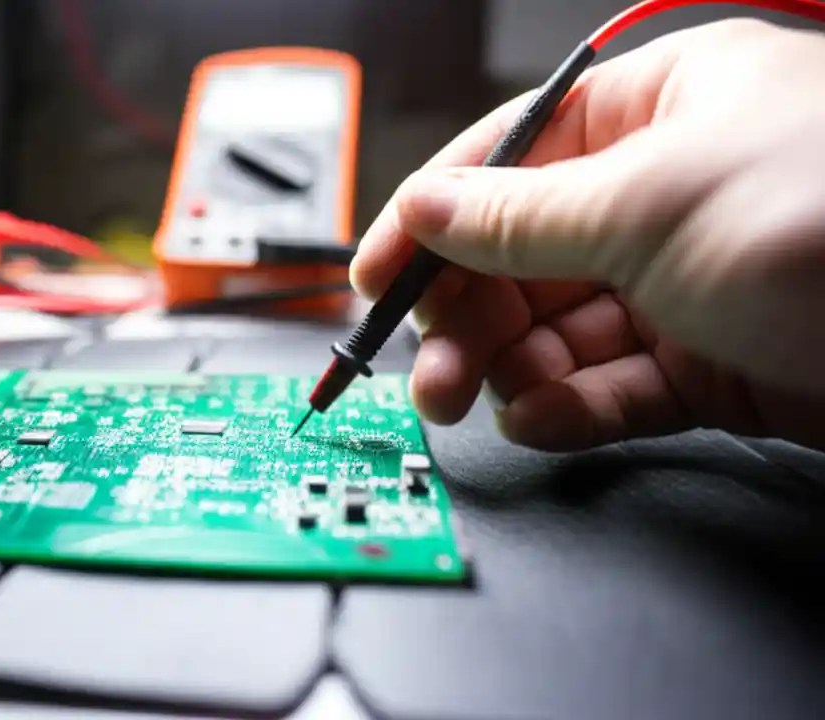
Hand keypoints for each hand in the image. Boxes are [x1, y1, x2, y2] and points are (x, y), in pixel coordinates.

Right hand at [351, 19, 824, 451]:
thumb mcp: (651, 201)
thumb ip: (521, 215)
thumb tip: (427, 210)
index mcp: (660, 112)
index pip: (510, 160)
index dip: (432, 218)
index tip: (376, 274)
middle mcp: (668, 192)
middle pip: (524, 255)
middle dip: (469, 313)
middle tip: (430, 367)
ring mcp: (688, 283)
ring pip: (559, 329)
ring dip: (509, 368)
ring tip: (481, 400)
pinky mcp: (710, 365)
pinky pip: (610, 387)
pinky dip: (570, 407)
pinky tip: (547, 418)